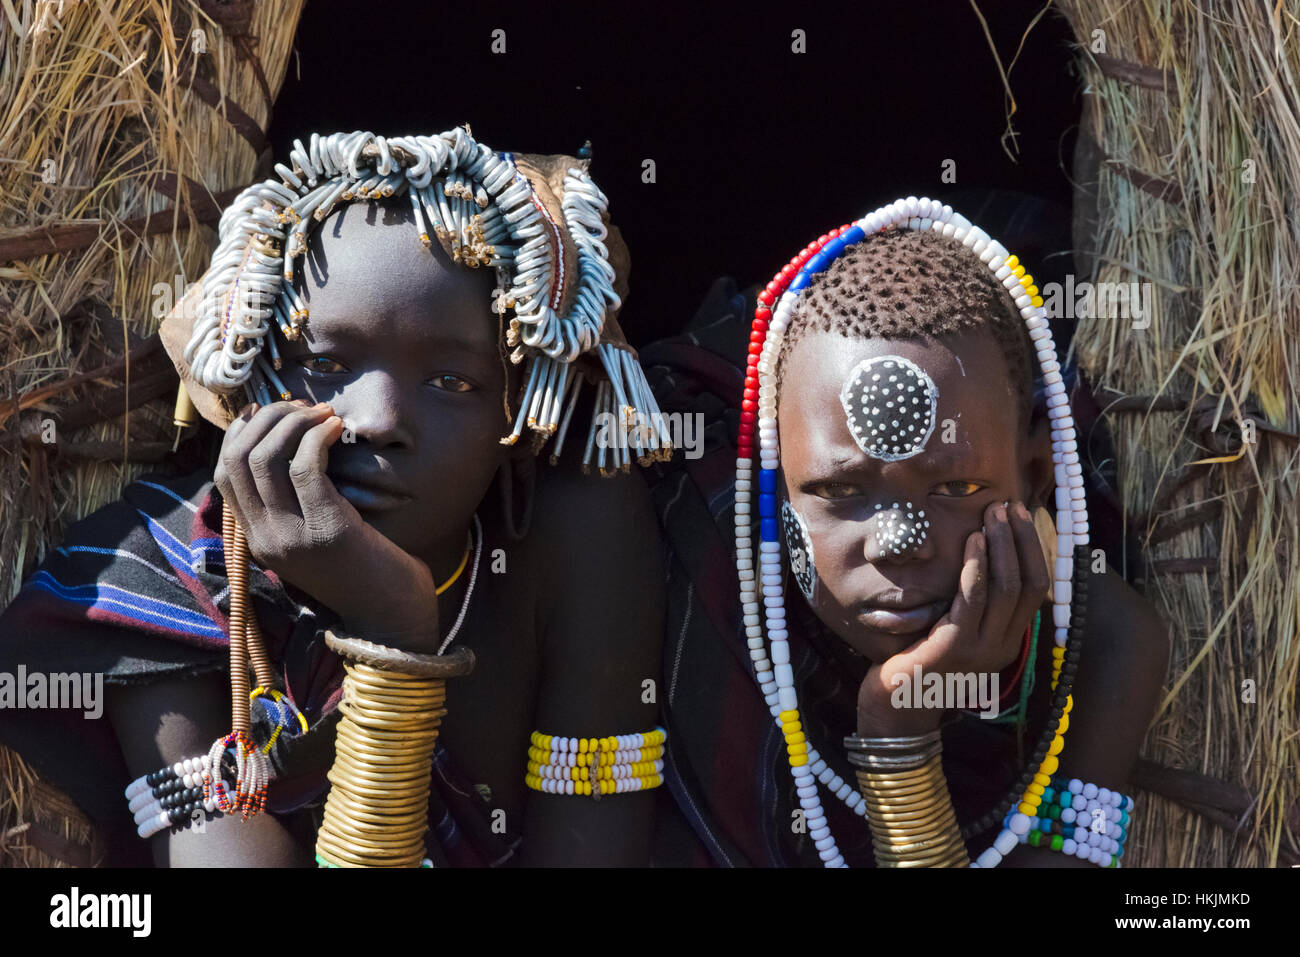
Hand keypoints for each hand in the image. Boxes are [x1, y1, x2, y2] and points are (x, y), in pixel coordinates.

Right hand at [213, 401, 439, 649]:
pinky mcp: (325, 529)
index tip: (277, 413)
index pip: (224, 471)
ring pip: (265, 458)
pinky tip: (337, 428)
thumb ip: (293, 504)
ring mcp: (291, 536)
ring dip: (294, 422)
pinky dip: (318, 437)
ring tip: (323, 414)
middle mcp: (264, 538)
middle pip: (238, 457)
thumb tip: (287, 444)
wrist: (392, 620)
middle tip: (304, 407)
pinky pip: (305, 467)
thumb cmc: (363, 570)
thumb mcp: (313, 536)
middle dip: (269, 419)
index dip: (243, 432)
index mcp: (256, 539)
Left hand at [856, 500, 1048, 736]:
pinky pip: (972, 599)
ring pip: (1005, 587)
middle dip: (1020, 539)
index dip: (1032, 548)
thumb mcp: (954, 631)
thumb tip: (980, 559)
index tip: (1018, 515)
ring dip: (1001, 545)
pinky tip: (971, 541)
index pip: (1037, 588)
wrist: (895, 708)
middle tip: (1006, 505)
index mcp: (1008, 641)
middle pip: (1028, 583)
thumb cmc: (919, 663)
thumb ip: (971, 605)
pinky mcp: (954, 647)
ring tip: (991, 514)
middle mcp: (1003, 646)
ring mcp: (981, 649)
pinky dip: (975, 566)